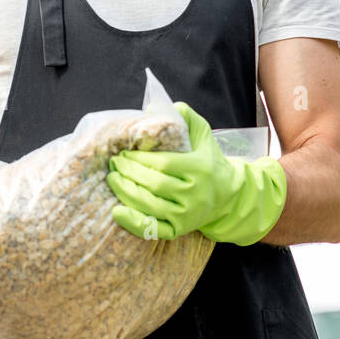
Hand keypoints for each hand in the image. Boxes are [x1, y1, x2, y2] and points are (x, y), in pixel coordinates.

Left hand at [106, 101, 286, 245]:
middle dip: (129, 173)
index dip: (139, 160)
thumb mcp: (202, 134)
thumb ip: (184, 116)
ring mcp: (187, 214)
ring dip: (126, 193)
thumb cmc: (209, 161)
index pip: (163, 164)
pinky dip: (134, 222)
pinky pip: (153, 229)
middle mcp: (195, 194)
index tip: (124, 153)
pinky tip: (117, 212)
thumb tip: (153, 108)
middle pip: (154, 184)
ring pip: (151, 206)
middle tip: (114, 164)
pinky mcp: (180, 229)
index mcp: (199, 168)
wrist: (227, 196)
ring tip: (112, 180)